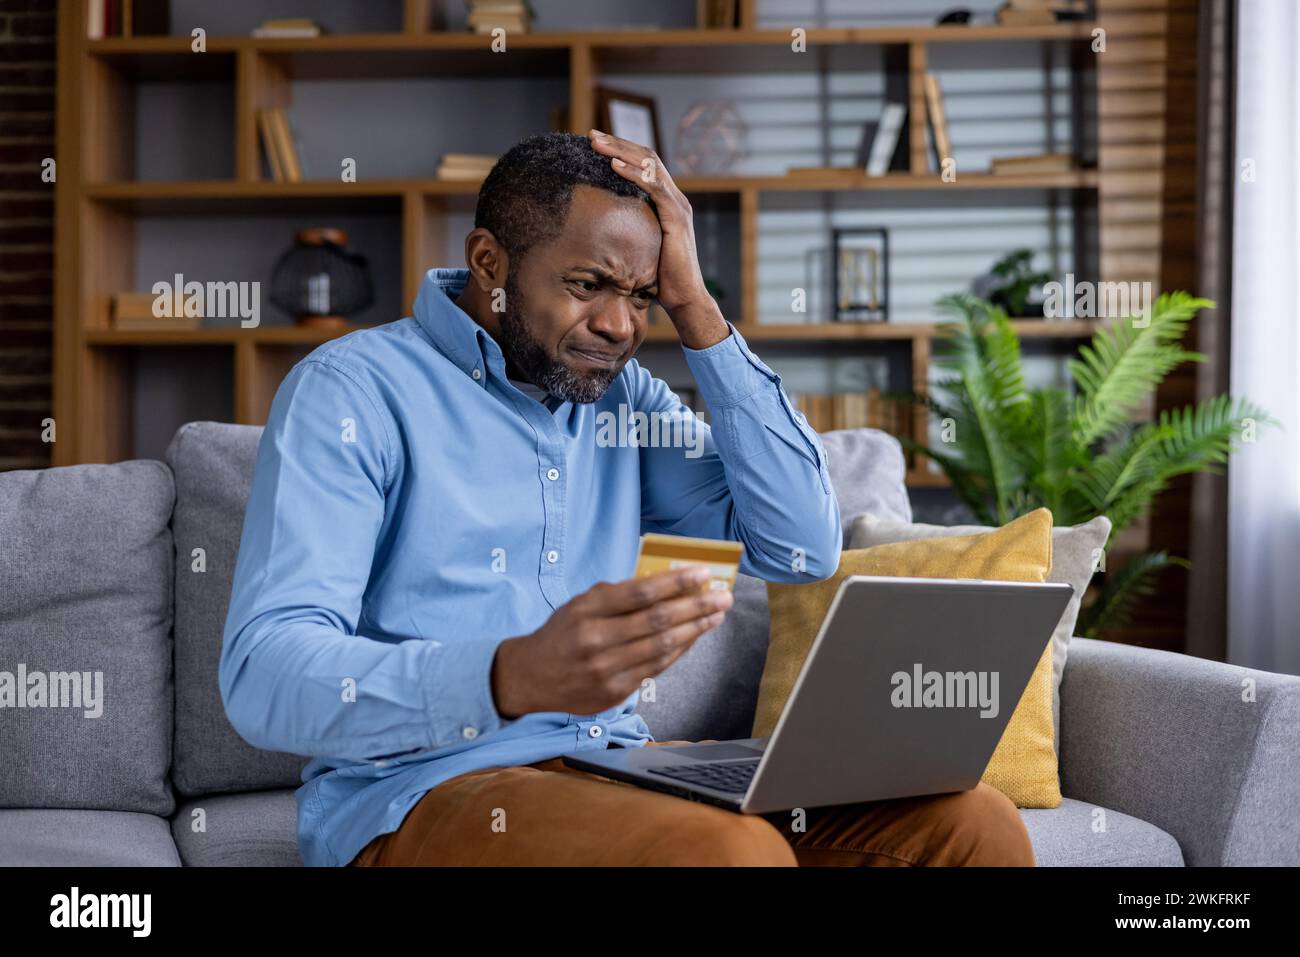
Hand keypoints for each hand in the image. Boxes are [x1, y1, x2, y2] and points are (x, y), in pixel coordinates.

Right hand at [491, 566, 732, 717]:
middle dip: (697, 605)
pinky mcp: (614, 692)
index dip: (677, 582)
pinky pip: (656, 668)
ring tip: (716, 615)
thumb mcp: (581, 603)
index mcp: (588, 609)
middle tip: (723, 596)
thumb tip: (666, 583)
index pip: (642, 592)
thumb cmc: (563, 633)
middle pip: (658, 620)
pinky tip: (694, 637)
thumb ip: (618, 595)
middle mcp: (597, 639)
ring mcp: (606, 668)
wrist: (531, 677)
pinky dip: (679, 650)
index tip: (704, 573)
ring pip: (662, 646)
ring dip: (696, 629)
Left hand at [587, 128, 728, 348]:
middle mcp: (675, 198)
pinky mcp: (676, 217)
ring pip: (649, 165)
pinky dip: (633, 174)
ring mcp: (678, 206)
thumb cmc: (660, 279)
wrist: (684, 298)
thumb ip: (628, 232)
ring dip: (621, 152)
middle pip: (647, 157)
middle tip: (592, 135)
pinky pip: (654, 187)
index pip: (645, 165)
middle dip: (617, 143)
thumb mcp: (640, 247)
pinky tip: (613, 166)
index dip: (621, 151)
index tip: (596, 145)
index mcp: (668, 202)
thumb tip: (600, 231)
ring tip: (597, 144)